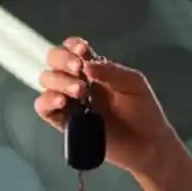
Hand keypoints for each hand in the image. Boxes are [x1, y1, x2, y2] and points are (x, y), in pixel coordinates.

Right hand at [35, 36, 175, 175]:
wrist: (147, 144)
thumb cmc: (143, 111)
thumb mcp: (133, 84)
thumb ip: (111, 71)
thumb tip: (86, 65)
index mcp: (94, 69)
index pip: (73, 49)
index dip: (72, 45)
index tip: (83, 50)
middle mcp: (78, 82)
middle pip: (54, 60)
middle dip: (62, 59)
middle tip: (78, 68)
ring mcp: (70, 101)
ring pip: (47, 81)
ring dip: (59, 80)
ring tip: (80, 91)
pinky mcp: (66, 122)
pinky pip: (44, 108)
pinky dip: (48, 101)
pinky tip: (62, 101)